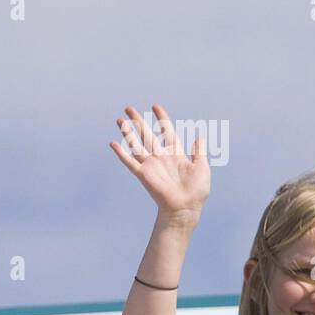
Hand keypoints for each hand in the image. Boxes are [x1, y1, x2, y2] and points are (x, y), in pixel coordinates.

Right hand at [110, 105, 209, 223]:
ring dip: (127, 132)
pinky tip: (113, 143)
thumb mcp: (201, 167)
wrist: (186, 207)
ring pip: (136, 144)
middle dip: (138, 121)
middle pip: (147, 134)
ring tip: (120, 120)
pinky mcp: (143, 174)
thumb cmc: (196, 190)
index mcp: (176, 153)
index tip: (155, 106)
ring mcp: (151, 165)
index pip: (167, 131)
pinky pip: (129, 162)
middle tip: (129, 108)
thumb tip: (199, 137)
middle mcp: (161, 157)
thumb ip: (199, 152)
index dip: (162, 119)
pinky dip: (121, 153)